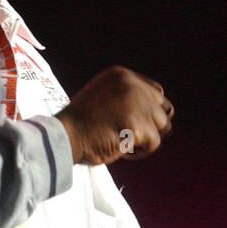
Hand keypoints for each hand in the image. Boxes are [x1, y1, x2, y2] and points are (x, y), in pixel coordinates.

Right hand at [56, 65, 173, 165]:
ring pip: (162, 126)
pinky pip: (154, 143)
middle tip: (130, 135)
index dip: (149, 112)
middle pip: (163, 109)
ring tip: (124, 142)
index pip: (156, 93)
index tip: (134, 124)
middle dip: (151, 126)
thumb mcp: (104, 98)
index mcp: (122, 75)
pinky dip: (140, 152)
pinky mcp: (137, 123)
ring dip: (146, 139)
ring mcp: (136, 103)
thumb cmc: (81, 125)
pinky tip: (121, 149)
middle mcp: (132, 84)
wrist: (63, 137)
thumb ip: (128, 98)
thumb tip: (162, 112)